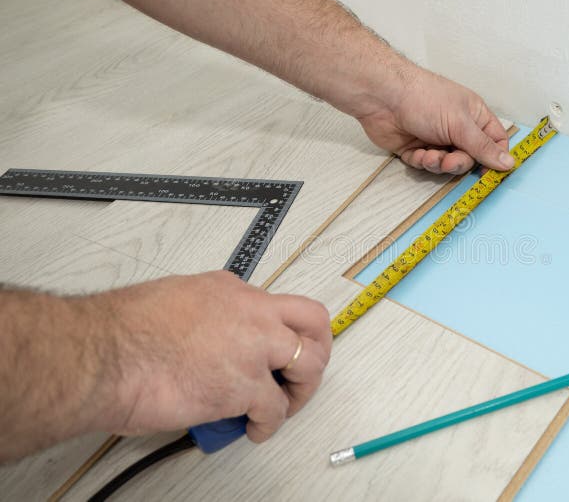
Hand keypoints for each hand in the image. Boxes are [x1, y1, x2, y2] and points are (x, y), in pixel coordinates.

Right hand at [87, 271, 331, 442]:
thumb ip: (204, 314)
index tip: (278, 349)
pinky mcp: (245, 386)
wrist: (102, 355)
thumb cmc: (121, 332)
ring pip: (309, 363)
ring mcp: (253, 347)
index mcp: (230, 289)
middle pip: (313, 322)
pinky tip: (255, 428)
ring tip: (282, 404)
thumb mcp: (173, 302)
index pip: (279, 305)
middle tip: (300, 374)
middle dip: (316, 349)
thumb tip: (209, 338)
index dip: (284, 330)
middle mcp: (251, 312)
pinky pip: (277, 408)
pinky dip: (269, 424)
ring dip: (300, 389)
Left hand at [357, 68, 511, 174]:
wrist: (384, 98)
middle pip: (469, 158)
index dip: (494, 157)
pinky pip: (425, 165)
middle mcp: (456, 128)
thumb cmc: (424, 99)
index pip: (494, 141)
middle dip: (458, 163)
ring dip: (438, 164)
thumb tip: (509, 162)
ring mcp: (435, 138)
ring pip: (446, 165)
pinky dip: (421, 162)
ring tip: (428, 155)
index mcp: (473, 116)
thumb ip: (484, 147)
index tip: (488, 171)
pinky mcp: (415, 148)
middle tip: (448, 161)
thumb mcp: (460, 124)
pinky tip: (416, 152)